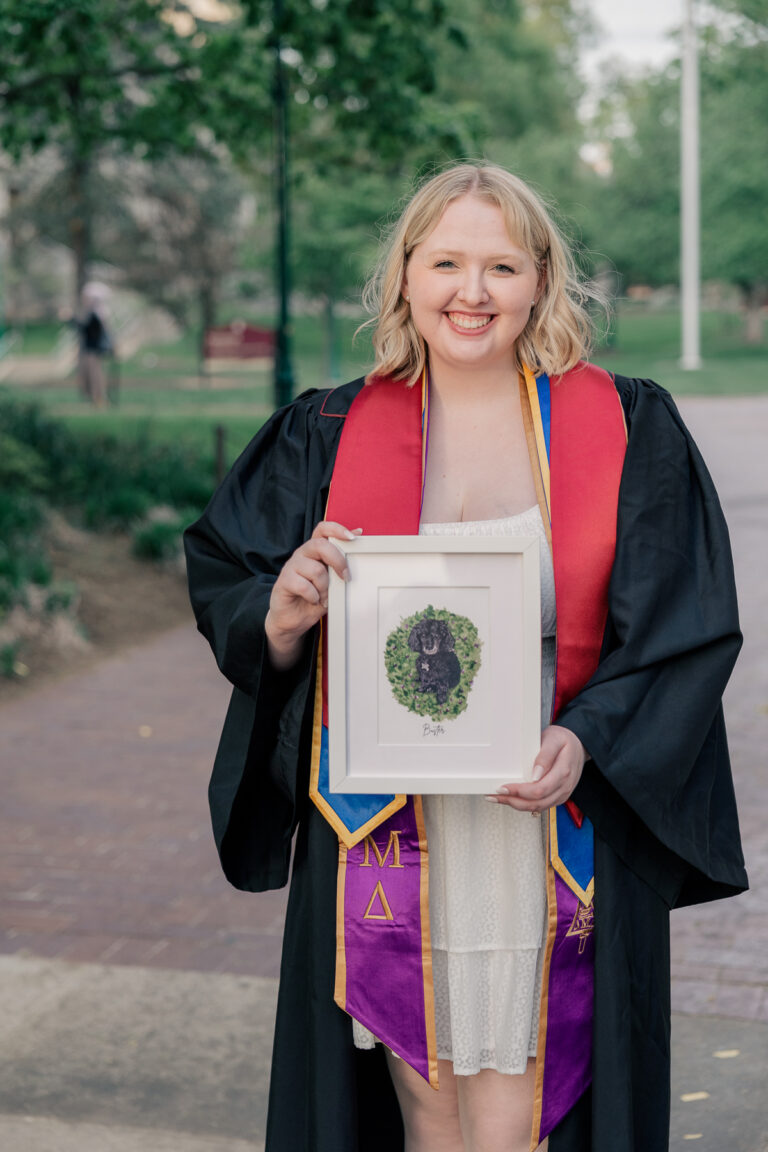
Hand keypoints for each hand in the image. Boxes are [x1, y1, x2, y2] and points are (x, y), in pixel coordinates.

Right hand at [265, 521, 360, 669]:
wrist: (293, 620)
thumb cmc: (314, 597)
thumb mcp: (332, 580)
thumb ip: (341, 559)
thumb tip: (358, 534)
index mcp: (314, 551)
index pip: (322, 529)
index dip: (336, 529)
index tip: (352, 538)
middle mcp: (302, 554)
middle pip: (320, 545)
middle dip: (338, 561)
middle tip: (345, 577)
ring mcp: (291, 567)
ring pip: (315, 569)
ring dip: (325, 587)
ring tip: (325, 597)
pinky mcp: (283, 582)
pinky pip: (304, 585)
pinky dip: (313, 596)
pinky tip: (313, 600)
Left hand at [487, 725, 587, 813]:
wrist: (578, 746)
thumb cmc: (564, 740)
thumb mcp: (554, 739)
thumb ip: (545, 756)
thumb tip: (535, 774)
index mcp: (563, 772)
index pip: (539, 789)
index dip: (519, 791)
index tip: (503, 787)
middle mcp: (564, 787)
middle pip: (537, 803)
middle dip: (513, 801)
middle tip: (495, 795)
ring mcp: (561, 794)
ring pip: (537, 807)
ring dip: (516, 805)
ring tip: (498, 798)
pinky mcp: (557, 797)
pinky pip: (540, 806)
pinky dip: (524, 805)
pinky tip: (512, 799)